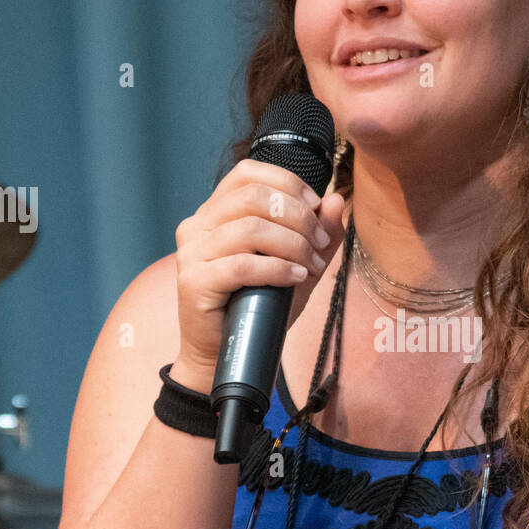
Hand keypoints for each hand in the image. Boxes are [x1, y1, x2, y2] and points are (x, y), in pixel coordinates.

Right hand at [173, 158, 346, 388]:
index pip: (249, 173)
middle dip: (298, 217)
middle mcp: (197, 225)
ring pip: (251, 228)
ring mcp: (192, 252)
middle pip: (254, 196)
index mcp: (215, 212)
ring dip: (292, 245)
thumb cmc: (258, 308)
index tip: (316, 209)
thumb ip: (318, 234)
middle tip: (319, 244)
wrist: (224, 355)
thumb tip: (337, 200)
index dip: (288, 184)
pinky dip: (278, 268)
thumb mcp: (297, 265)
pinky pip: (243, 264)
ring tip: (310, 265)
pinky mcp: (194, 281)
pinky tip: (296, 278)